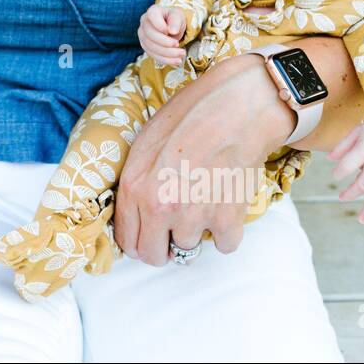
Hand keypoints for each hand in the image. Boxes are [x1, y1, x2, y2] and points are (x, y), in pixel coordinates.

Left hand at [113, 52, 291, 263]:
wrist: (237, 107)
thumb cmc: (190, 116)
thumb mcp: (145, 143)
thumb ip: (137, 183)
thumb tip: (136, 212)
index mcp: (134, 187)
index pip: (127, 240)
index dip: (139, 239)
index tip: (151, 234)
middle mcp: (160, 207)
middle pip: (153, 256)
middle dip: (163, 245)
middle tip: (176, 228)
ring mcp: (194, 216)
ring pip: (189, 249)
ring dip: (197, 231)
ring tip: (205, 200)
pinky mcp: (227, 219)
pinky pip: (224, 245)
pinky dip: (227, 231)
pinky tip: (226, 204)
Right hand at [139, 4, 186, 65]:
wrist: (172, 28)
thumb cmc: (175, 20)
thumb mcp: (179, 16)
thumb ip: (176, 21)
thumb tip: (172, 31)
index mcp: (153, 11)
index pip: (152, 16)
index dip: (160, 25)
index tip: (171, 31)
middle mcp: (144, 22)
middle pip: (150, 34)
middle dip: (165, 42)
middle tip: (178, 45)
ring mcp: (143, 35)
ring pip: (151, 47)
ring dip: (167, 53)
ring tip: (181, 54)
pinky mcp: (145, 46)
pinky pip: (153, 55)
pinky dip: (165, 60)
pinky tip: (176, 61)